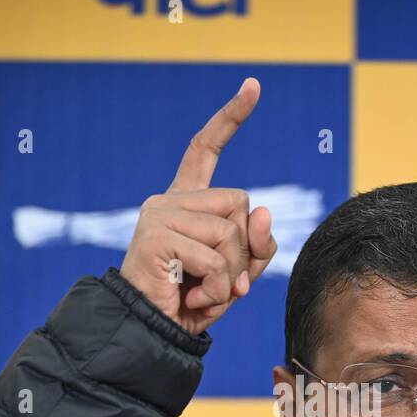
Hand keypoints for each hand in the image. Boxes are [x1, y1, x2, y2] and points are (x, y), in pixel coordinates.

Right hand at [118, 77, 277, 334]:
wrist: (152, 331)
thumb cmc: (193, 301)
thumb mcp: (237, 273)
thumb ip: (256, 244)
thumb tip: (264, 212)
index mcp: (186, 201)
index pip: (205, 149)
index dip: (230, 118)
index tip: (253, 85)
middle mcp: (170, 199)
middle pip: (240, 204)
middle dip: (243, 250)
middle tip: (220, 280)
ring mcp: (161, 214)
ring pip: (231, 233)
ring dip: (229, 274)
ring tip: (204, 291)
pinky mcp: (157, 235)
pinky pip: (215, 260)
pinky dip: (216, 288)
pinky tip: (194, 298)